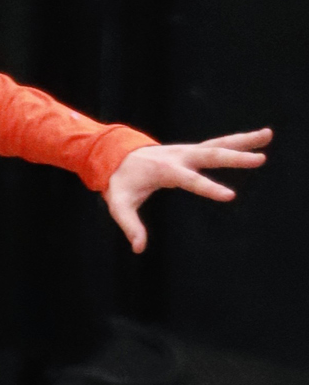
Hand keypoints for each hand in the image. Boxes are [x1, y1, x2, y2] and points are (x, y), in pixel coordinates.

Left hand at [105, 128, 270, 252]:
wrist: (115, 155)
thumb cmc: (120, 182)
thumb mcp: (119, 204)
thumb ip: (129, 225)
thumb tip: (138, 248)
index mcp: (164, 170)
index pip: (190, 180)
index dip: (209, 188)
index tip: (231, 196)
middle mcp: (179, 156)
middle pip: (210, 155)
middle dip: (235, 158)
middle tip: (260, 160)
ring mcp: (187, 150)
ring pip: (219, 143)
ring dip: (244, 141)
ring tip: (268, 135)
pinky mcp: (193, 149)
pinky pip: (219, 143)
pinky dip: (240, 140)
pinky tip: (261, 137)